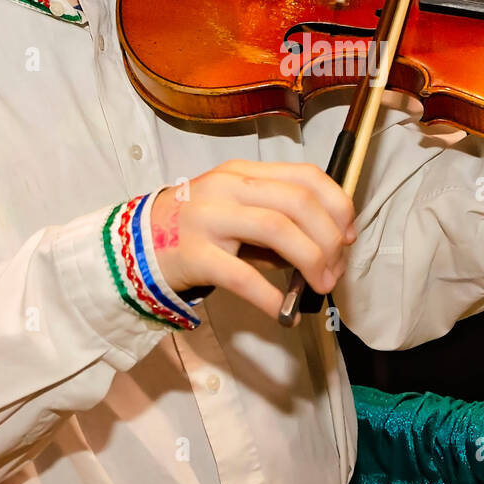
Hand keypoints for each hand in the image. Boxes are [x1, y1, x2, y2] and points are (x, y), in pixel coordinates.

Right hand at [147, 160, 356, 318]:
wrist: (134, 245)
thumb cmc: (196, 229)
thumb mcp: (235, 209)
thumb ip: (276, 218)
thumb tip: (328, 246)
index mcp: (243, 172)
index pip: (305, 175)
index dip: (337, 204)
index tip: (348, 234)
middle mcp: (227, 188)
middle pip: (298, 202)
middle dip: (329, 238)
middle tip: (335, 269)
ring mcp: (209, 219)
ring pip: (277, 230)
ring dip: (310, 261)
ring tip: (319, 286)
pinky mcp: (194, 254)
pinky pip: (243, 276)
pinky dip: (271, 296)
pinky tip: (284, 311)